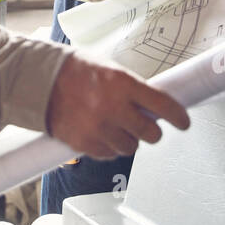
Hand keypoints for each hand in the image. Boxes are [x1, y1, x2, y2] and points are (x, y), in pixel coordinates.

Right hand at [45, 53, 189, 158]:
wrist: (41, 81)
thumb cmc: (75, 71)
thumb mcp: (109, 69)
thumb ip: (132, 88)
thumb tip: (154, 105)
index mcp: (122, 83)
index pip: (162, 105)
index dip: (178, 117)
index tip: (183, 122)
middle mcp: (113, 107)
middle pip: (150, 133)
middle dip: (151, 131)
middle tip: (144, 126)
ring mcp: (99, 128)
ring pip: (130, 147)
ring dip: (128, 140)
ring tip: (115, 126)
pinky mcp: (85, 144)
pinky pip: (109, 155)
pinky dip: (109, 147)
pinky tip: (101, 132)